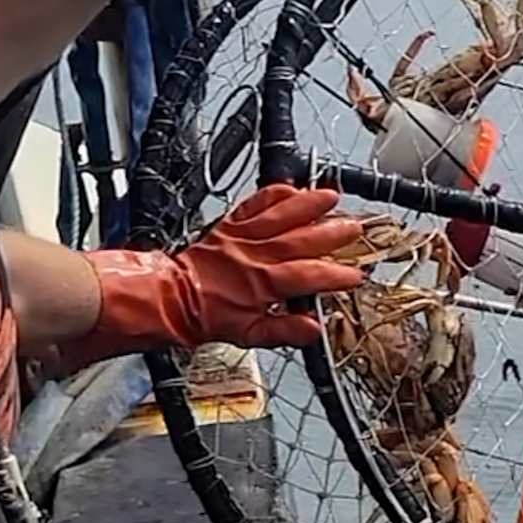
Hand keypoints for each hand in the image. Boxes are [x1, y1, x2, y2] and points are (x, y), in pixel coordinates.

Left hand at [58, 185, 365, 369]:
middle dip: (333, 233)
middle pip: (302, 240)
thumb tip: (314, 329)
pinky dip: (272, 194)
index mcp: (263, 284)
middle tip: (356, 228)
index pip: (310, 276)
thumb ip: (283, 330)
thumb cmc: (204, 317)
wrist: (166, 299)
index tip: (356, 276)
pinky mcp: (228, 227)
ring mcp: (242, 238)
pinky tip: (289, 186)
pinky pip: (253, 206)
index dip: (337, 275)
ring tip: (332, 195)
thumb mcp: (247, 335)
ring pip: (281, 216)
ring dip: (308, 204)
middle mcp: (256, 257)